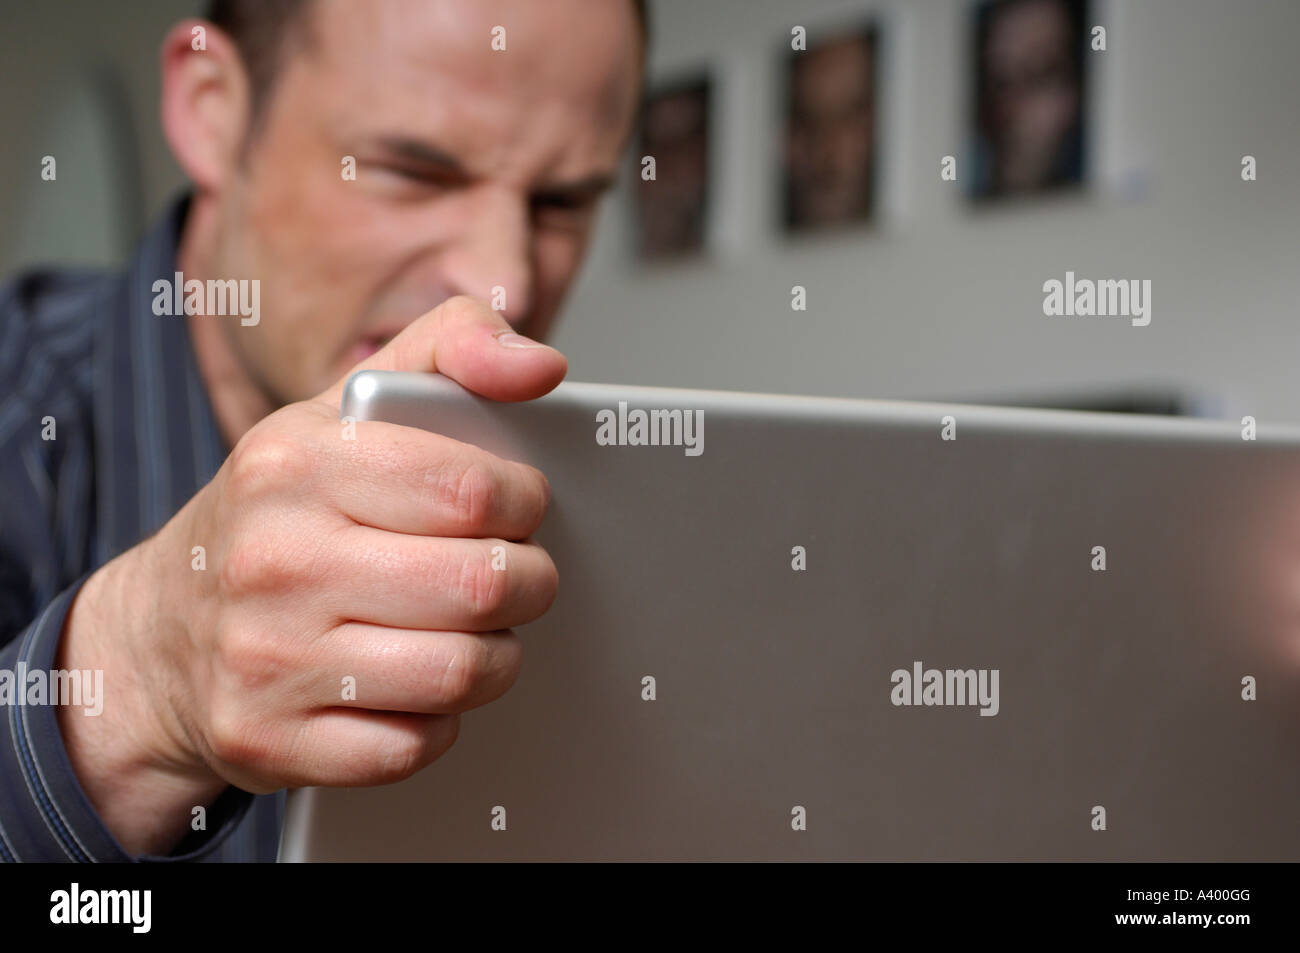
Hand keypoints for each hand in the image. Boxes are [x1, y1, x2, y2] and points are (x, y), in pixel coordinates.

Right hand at [59, 296, 563, 853]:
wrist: (160, 635)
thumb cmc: (280, 513)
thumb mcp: (345, 406)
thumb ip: (451, 350)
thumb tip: (541, 366)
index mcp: (294, 463)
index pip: (473, 489)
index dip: (526, 502)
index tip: (521, 508)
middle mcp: (272, 561)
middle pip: (482, 585)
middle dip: (530, 581)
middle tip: (518, 574)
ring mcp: (266, 661)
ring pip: (461, 672)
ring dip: (498, 655)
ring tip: (482, 629)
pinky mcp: (271, 743)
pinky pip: (415, 746)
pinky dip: (441, 720)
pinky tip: (421, 685)